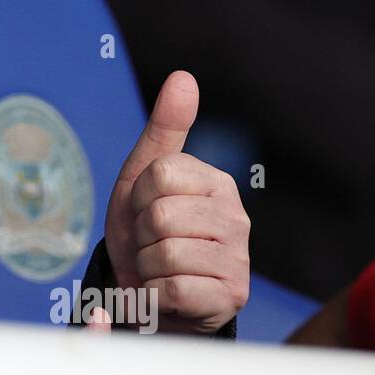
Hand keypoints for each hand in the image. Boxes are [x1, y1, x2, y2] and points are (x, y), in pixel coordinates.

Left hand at [103, 71, 249, 334]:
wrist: (146, 295)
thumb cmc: (144, 234)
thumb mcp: (141, 178)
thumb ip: (164, 128)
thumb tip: (184, 77)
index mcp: (216, 183)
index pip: (158, 174)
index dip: (136, 197)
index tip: (143, 211)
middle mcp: (236, 218)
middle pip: (159, 214)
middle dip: (140, 235)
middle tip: (149, 245)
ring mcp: (238, 260)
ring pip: (165, 253)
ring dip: (145, 267)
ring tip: (157, 269)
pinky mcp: (229, 297)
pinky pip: (173, 288)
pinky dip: (155, 294)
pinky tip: (166, 293)